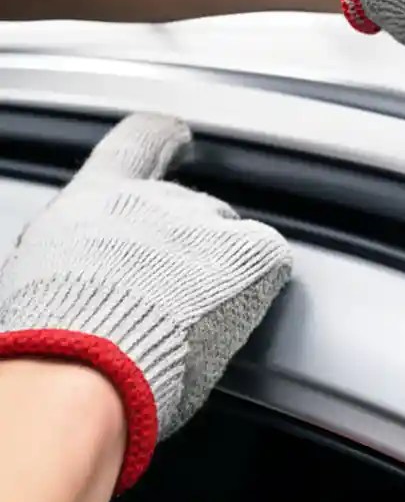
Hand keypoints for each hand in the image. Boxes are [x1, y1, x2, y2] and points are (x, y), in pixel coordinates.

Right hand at [0, 114, 291, 491]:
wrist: (87, 364)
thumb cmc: (54, 336)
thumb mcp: (38, 274)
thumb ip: (73, 254)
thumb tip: (77, 267)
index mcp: (96, 198)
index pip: (139, 143)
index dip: (163, 139)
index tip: (178, 137)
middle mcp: (154, 199)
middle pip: (193, 204)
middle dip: (193, 243)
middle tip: (179, 294)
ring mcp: (205, 224)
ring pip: (231, 237)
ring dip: (222, 271)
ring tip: (198, 320)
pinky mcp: (250, 255)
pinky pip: (271, 257)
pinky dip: (262, 283)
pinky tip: (238, 311)